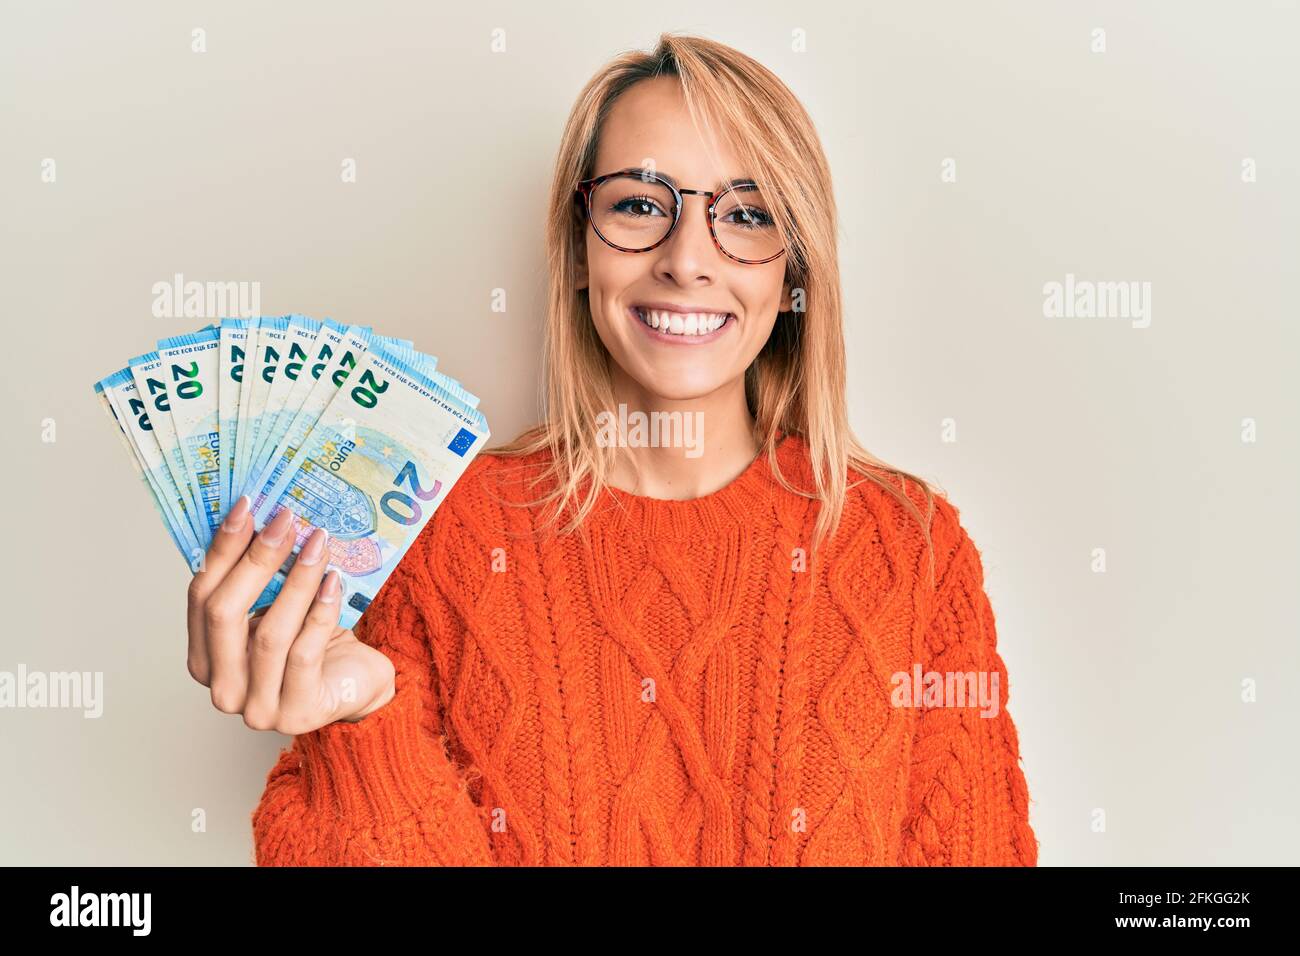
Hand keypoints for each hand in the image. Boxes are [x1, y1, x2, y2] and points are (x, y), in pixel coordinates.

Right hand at [186, 496, 396, 733]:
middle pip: (224, 614)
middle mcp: (222, 687)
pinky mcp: (298, 713)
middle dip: (256, 560)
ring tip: (318, 543)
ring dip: (295, 581)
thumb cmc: (312, 644)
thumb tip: (260, 515)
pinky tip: (334, 580)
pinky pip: (304, 653)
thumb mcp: (277, 609)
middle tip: (286, 521)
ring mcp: (257, 707)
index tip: (247, 506)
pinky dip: (319, 611)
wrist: (355, 684)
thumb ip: (259, 581)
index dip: (222, 549)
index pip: (201, 596)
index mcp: (204, 657)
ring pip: (269, 633)